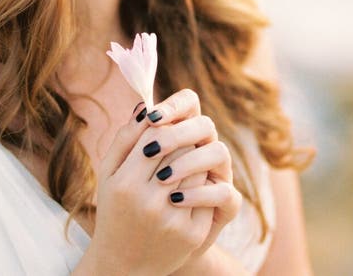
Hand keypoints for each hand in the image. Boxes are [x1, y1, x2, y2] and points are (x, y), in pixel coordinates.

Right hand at [91, 90, 216, 274]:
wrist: (123, 265)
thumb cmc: (114, 210)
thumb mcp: (108, 174)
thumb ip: (125, 138)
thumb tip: (146, 105)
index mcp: (126, 184)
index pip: (157, 135)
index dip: (163, 125)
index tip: (163, 124)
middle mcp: (150, 202)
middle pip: (180, 148)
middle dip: (181, 138)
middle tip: (179, 137)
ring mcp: (173, 219)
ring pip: (197, 166)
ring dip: (194, 157)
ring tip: (185, 158)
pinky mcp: (193, 233)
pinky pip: (207, 192)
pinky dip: (202, 183)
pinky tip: (191, 184)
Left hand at [145, 90, 242, 266]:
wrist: (146, 251)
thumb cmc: (135, 202)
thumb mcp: (126, 171)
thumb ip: (130, 139)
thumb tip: (140, 108)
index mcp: (182, 132)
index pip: (188, 102)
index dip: (173, 105)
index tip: (152, 118)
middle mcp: (204, 148)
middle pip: (204, 124)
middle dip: (178, 134)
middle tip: (151, 151)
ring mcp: (218, 174)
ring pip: (219, 152)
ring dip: (190, 162)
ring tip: (161, 178)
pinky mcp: (227, 203)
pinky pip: (225, 192)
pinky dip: (200, 194)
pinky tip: (174, 200)